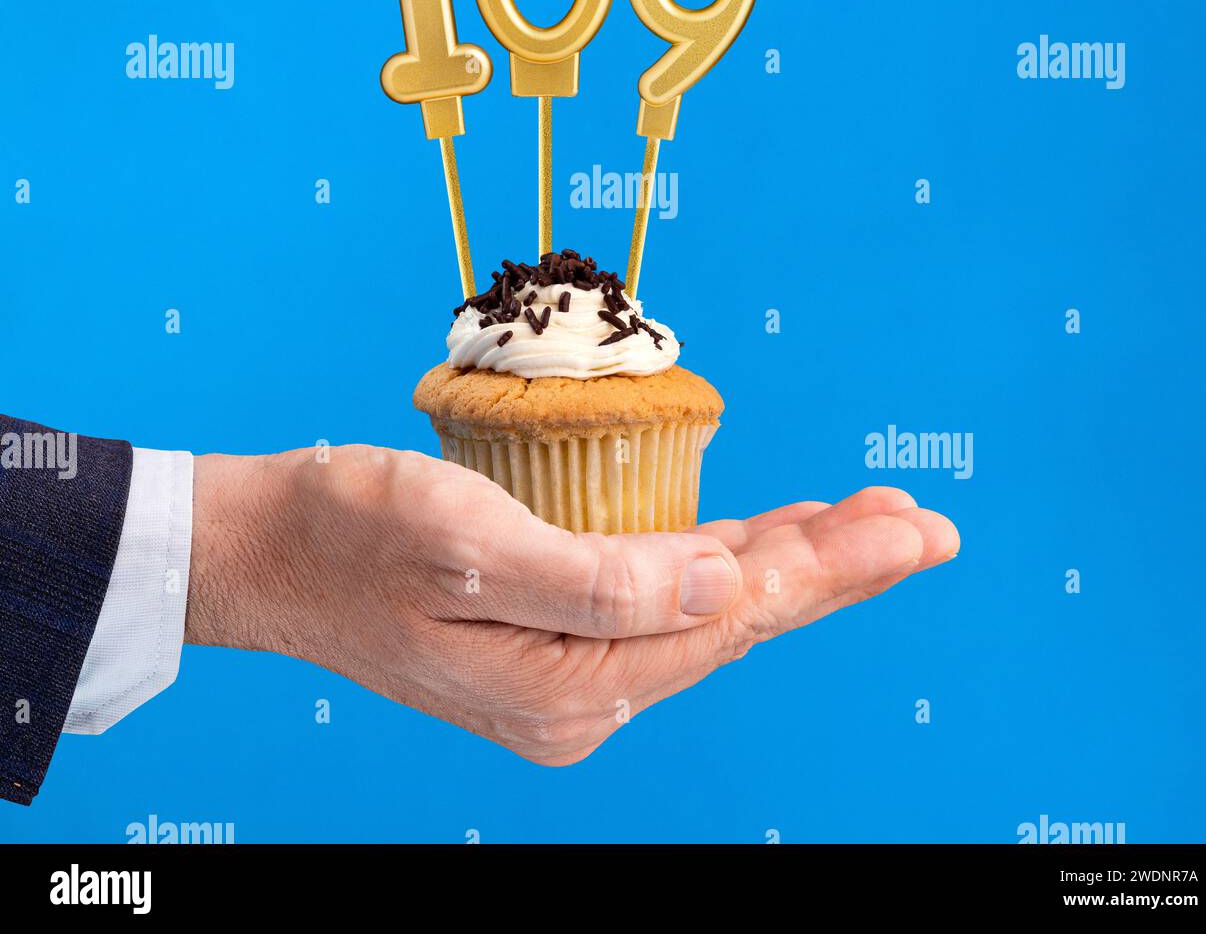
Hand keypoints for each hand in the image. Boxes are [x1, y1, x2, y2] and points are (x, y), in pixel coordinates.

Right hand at [187, 445, 958, 764]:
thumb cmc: (352, 534)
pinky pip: (666, 598)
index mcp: (573, 684)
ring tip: (869, 525)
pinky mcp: (556, 634)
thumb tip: (724, 579)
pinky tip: (766, 540)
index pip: (732, 615)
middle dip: (834, 567)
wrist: (268, 552)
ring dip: (790, 560)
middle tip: (923, 526)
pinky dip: (726, 560)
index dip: (828, 566)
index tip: (908, 528)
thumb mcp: (469, 549)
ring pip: (711, 607)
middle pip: (738, 618)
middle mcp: (585, 693)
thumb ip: (604, 582)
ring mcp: (571, 668)